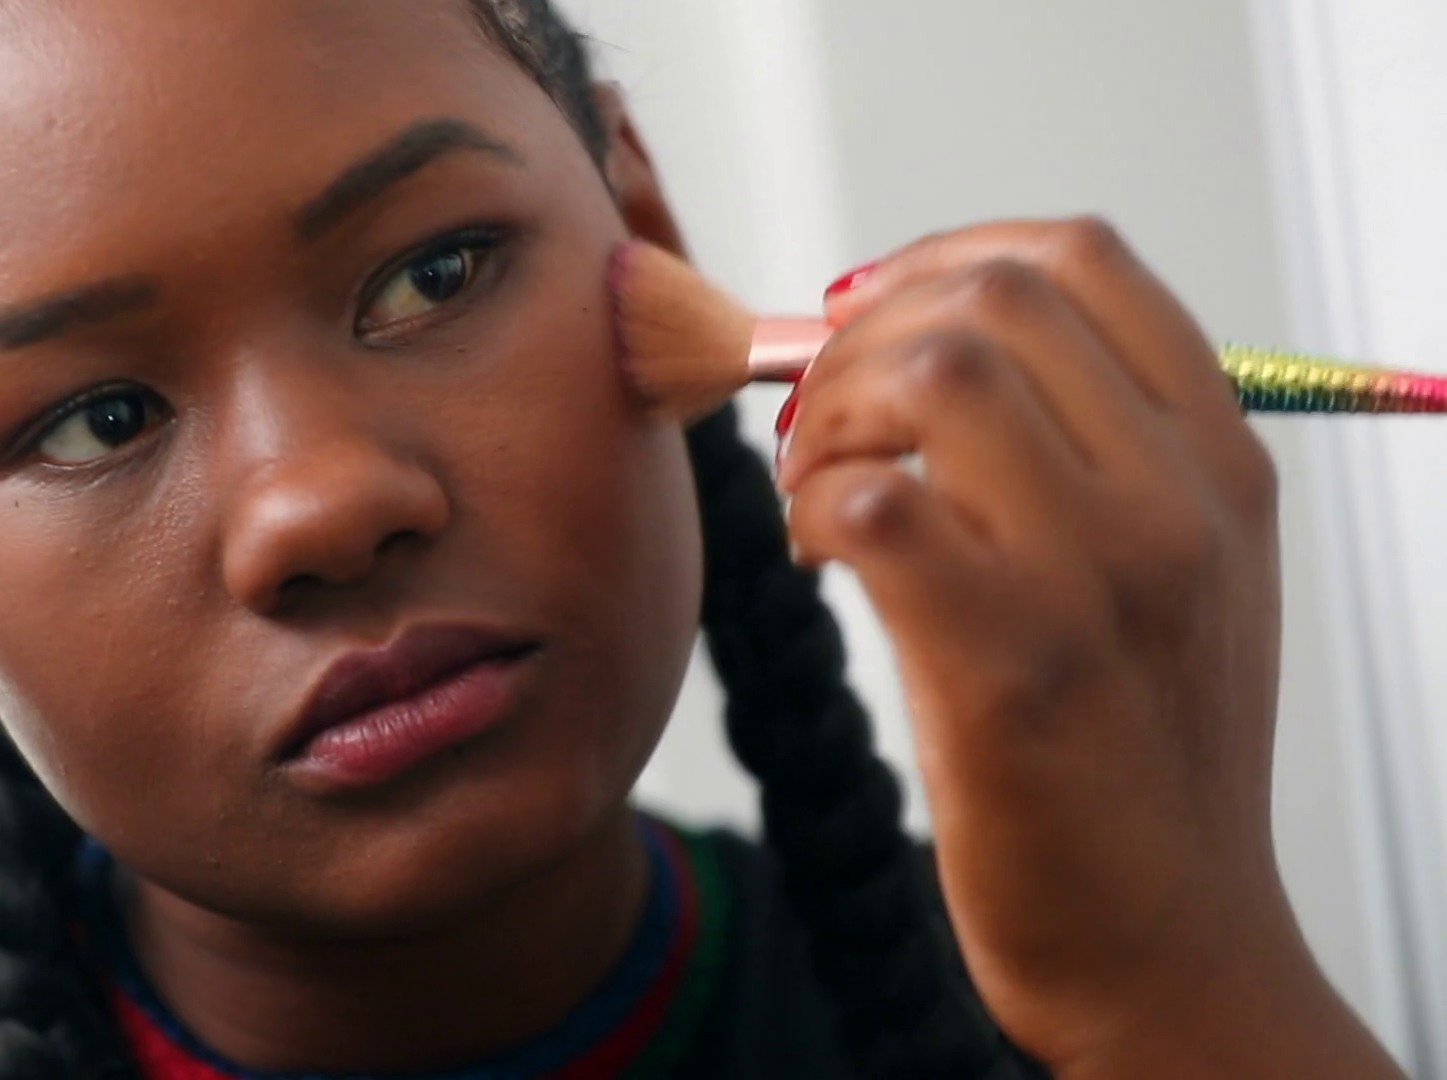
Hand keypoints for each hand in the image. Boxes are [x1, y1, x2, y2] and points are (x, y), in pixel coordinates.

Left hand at [778, 218, 1401, 1077]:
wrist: (1170, 944)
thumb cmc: (1138, 758)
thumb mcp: (1172, 579)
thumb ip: (1087, 457)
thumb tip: (907, 354)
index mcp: (1220, 465)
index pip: (1084, 262)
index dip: (944, 256)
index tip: (870, 312)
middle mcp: (1178, 503)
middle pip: (994, 300)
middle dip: (864, 336)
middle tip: (821, 418)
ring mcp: (1101, 581)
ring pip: (935, 377)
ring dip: (834, 417)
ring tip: (819, 493)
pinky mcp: (1011, 669)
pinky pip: (878, 504)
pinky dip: (815, 506)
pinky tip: (817, 552)